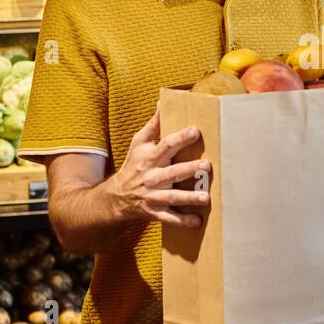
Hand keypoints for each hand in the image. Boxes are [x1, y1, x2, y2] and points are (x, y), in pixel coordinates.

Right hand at [110, 108, 210, 227]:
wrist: (116, 197)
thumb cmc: (133, 165)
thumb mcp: (139, 143)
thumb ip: (153, 125)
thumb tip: (163, 102)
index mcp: (149, 157)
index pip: (166, 145)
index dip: (180, 138)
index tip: (195, 131)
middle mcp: (151, 177)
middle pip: (172, 172)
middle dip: (189, 170)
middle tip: (207, 166)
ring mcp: (153, 196)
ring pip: (172, 197)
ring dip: (189, 198)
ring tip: (206, 198)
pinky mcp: (154, 212)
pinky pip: (169, 218)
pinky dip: (183, 221)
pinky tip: (197, 221)